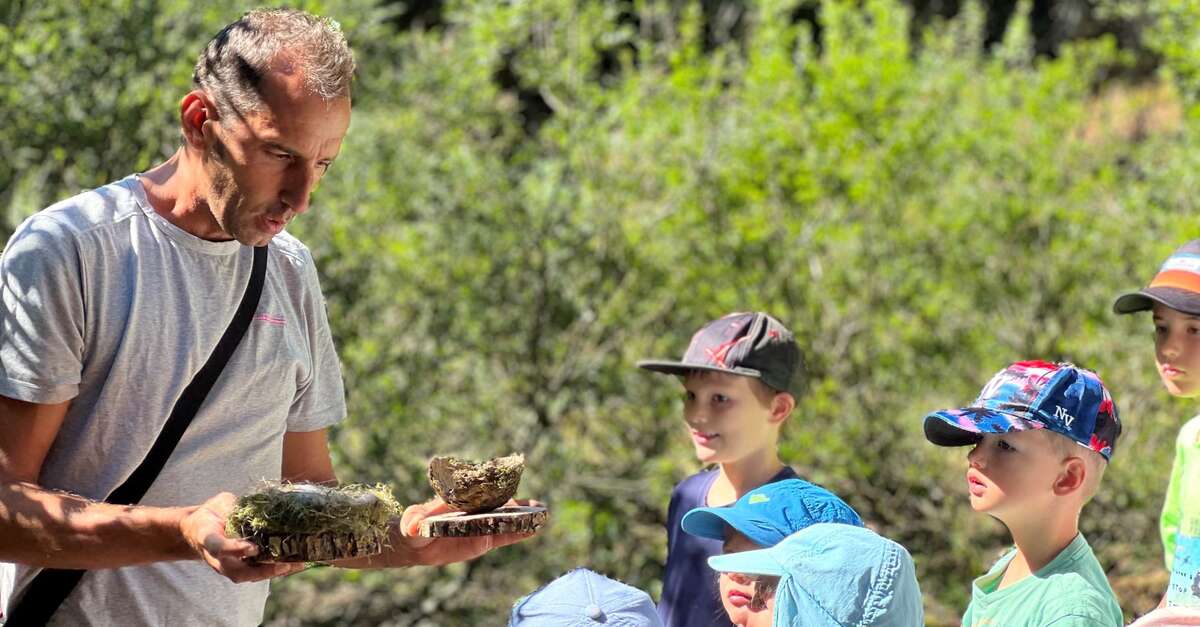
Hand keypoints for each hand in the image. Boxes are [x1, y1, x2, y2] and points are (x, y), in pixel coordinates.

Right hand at [179, 492, 303, 581]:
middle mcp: (216, 558)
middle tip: (284, 563)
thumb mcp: (220, 503)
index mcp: (207, 538)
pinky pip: (256, 573)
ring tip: (296, 565)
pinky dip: (275, 570)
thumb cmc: (212, 513)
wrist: (197, 529)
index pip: (219, 547)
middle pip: (237, 571)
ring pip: (249, 576)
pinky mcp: (238, 567)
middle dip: (262, 570)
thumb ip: (235, 507)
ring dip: (273, 572)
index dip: (236, 549)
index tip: (253, 548)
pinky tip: (295, 564)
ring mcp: (227, 566)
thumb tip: (258, 507)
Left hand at [392, 496, 541, 566]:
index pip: (481, 490)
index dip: (496, 486)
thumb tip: (413, 525)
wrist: (417, 542)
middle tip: (536, 504)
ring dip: (523, 517)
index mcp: (461, 499)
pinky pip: (505, 535)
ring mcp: (482, 523)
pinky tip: (535, 529)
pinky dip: (519, 532)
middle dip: (517, 503)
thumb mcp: (412, 522)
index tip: (510, 484)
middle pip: (499, 503)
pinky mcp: (485, 539)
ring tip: (542, 514)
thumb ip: (414, 521)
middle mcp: (475, 509)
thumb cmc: (414, 526)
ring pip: (506, 519)